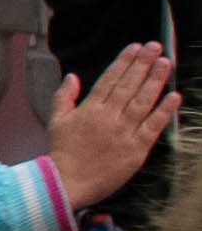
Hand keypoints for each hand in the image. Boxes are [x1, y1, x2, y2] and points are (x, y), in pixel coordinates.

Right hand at [52, 46, 180, 215]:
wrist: (67, 183)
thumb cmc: (62, 153)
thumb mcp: (56, 121)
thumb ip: (64, 97)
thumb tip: (71, 77)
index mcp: (90, 109)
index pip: (110, 79)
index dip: (124, 62)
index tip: (136, 48)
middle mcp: (109, 117)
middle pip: (129, 85)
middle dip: (143, 64)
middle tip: (155, 48)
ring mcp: (124, 132)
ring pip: (143, 101)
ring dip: (156, 81)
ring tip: (165, 64)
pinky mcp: (136, 148)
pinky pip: (153, 126)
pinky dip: (164, 111)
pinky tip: (174, 97)